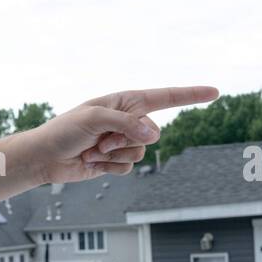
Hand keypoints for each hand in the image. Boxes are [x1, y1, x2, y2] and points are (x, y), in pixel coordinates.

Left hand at [31, 86, 218, 184]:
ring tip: (92, 150)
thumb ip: (126, 124)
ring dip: (114, 155)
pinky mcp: (115, 161)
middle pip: (152, 134)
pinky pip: (128, 169)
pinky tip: (91, 162)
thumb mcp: (94, 118)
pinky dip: (108, 168)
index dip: (191, 95)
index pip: (166, 97)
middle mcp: (128, 120)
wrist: (46, 156)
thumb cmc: (64, 130)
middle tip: (99, 139)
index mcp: (126, 101)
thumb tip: (154, 136)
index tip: (215, 92)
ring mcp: (122, 142)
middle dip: (126, 140)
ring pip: (141, 154)